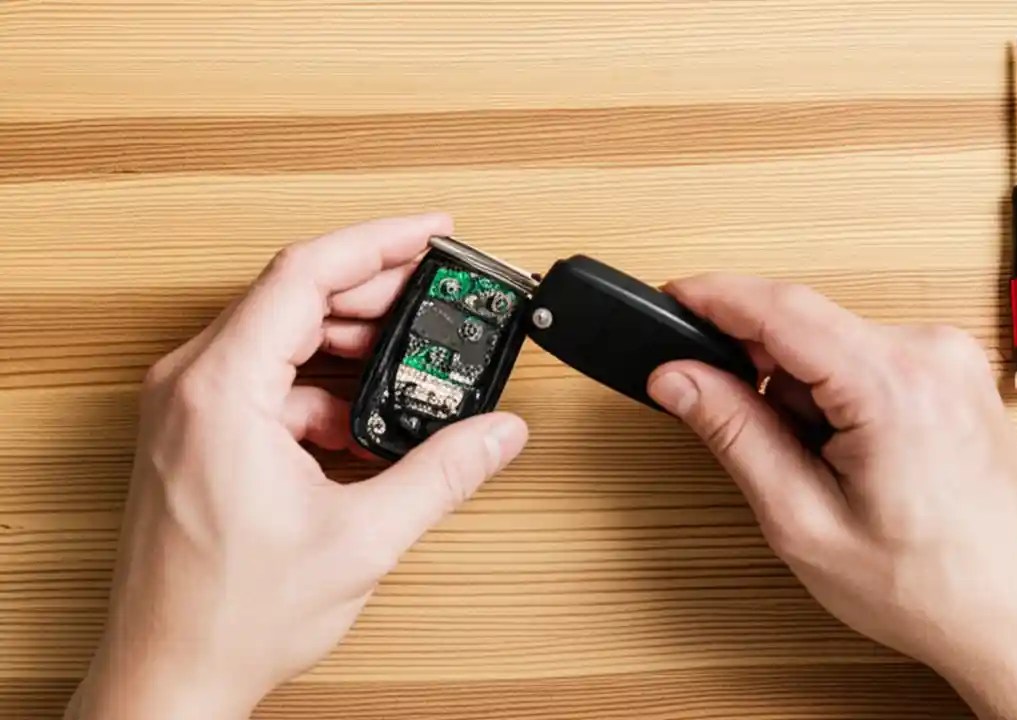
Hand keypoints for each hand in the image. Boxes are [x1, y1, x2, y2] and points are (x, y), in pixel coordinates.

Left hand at [68, 215, 527, 719]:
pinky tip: (364, 424)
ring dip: (350, 343)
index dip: (379, 241)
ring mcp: (188, 409)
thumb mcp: (363, 537)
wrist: (169, 675)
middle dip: (375, 292)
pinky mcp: (197, 434)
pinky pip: (268, 380)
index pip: (306, 273)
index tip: (432, 231)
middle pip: (294, 296)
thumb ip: (443, 472)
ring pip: (282, 336)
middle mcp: (192, 386)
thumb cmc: (229, 615)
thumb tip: (497, 433)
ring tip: (412, 362)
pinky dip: (323, 388)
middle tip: (440, 299)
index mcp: (222, 390)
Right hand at [648, 275, 1016, 719]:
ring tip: (826, 471)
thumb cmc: (931, 587)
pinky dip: (840, 397)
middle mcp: (932, 353)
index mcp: (893, 384)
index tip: (669, 298)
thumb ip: (735, 434)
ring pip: (834, 345)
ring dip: (805, 395)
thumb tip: (679, 378)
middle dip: (762, 376)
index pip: (781, 307)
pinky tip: (854, 457)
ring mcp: (951, 359)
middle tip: (761, 448)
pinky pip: (869, 359)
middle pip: (805, 326)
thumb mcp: (804, 521)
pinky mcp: (956, 373)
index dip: (713, 296)